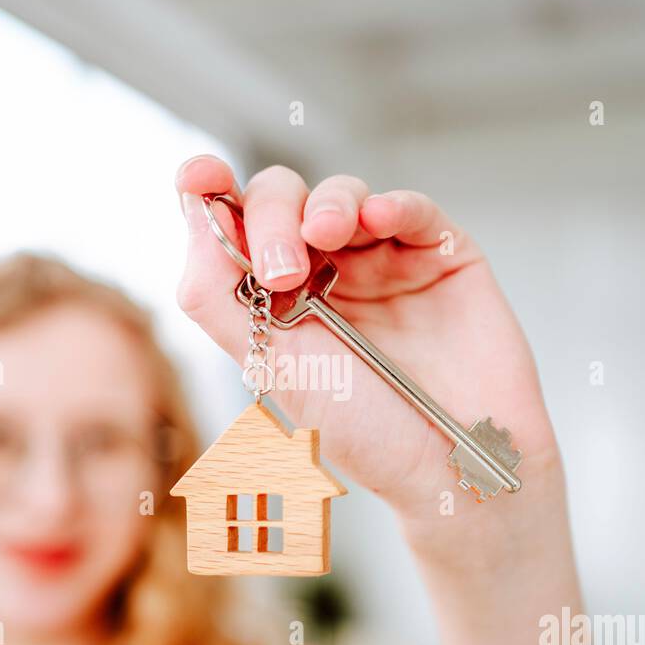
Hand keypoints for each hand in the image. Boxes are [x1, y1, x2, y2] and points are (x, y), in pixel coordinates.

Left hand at [174, 156, 558, 522]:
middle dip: (271, 218)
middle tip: (282, 272)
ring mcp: (381, 258)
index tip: (198, 177)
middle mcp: (324, 270)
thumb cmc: (368, 432)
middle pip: (281, 198)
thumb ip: (220, 294)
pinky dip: (393, 203)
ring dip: (325, 205)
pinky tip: (378, 218)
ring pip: (341, 193)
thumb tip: (189, 212)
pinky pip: (412, 209)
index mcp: (273, 297)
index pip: (231, 224)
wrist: (455, 467)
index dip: (209, 188)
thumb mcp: (275, 369)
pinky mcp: (438, 254)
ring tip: (324, 238)